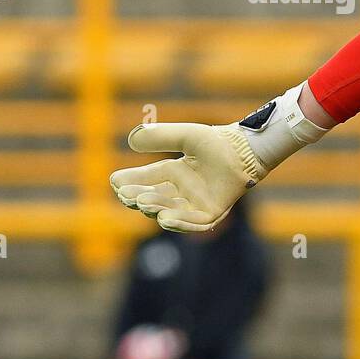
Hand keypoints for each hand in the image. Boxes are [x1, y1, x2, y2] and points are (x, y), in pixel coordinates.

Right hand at [111, 84, 329, 233]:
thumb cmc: (217, 141)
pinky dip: (181, 222)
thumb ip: (160, 136)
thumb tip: (131, 139)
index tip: (114, 181)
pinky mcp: (212, 213)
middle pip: (154, 199)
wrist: (245, 150)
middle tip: (128, 195)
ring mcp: (196, 204)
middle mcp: (182, 191)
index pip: (146, 181)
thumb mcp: (185, 135)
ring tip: (144, 204)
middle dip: (139, 198)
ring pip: (170, 212)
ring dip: (156, 210)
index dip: (130, 182)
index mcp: (173, 173)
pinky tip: (166, 219)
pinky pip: (194, 223)